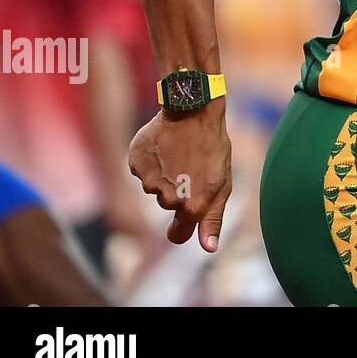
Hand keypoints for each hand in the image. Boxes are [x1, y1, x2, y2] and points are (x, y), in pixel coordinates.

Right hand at [128, 105, 231, 252]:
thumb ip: (213, 218)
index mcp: (191, 206)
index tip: (183, 219)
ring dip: (164, 174)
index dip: (181, 228)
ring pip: (154, 187)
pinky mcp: (135, 163)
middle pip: (167, 206)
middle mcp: (167, 198)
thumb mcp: (221, 182)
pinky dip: (151, 161)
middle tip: (190, 166)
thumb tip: (209, 248)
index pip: (178, 235)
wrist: (194, 109)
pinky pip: (141, 170)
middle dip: (177, 191)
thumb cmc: (212, 146)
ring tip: (179, 153)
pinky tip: (164, 145)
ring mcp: (148, 180)